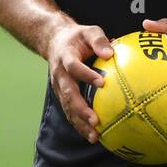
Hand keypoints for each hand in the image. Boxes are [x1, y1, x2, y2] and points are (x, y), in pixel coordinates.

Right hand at [45, 21, 114, 144]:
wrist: (54, 41)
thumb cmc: (78, 37)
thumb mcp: (89, 31)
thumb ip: (99, 40)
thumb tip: (111, 52)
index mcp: (65, 57)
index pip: (74, 67)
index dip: (86, 75)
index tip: (102, 83)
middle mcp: (59, 74)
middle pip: (68, 94)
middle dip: (81, 109)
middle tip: (95, 120)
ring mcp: (59, 86)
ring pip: (67, 107)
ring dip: (79, 123)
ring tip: (94, 136)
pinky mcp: (61, 95)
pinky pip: (69, 111)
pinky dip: (79, 125)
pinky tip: (92, 136)